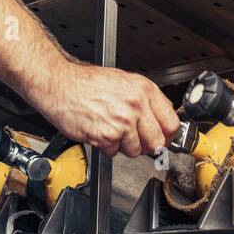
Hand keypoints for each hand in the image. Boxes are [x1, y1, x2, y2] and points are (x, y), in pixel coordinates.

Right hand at [38, 58, 179, 157]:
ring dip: (125, 146)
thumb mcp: (125, 81)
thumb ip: (146, 99)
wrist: (61, 85)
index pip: (172, 123)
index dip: (168, 135)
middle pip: (157, 142)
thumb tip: (161, 117)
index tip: (164, 139)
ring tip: (113, 130)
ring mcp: (122, 122)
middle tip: (137, 140)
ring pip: (136, 150)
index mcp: (144, 90)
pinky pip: (114, 152)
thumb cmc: (88, 83)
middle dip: (147, 145)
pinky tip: (100, 131)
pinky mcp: (106, 136)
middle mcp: (136, 106)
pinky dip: (107, 147)